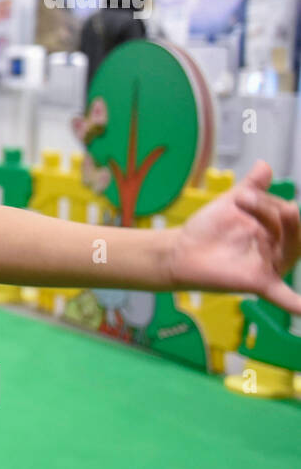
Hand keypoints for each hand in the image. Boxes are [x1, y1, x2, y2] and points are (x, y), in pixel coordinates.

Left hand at [167, 161, 300, 313]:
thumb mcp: (232, 203)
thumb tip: (264, 165)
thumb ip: (252, 186)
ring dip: (270, 221)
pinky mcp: (258, 283)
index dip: (268, 201)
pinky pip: (281, 296)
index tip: (244, 193)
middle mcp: (279, 249)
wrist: (180, 248)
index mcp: (275, 230)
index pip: (287, 213)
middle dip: (270, 209)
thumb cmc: (208, 228)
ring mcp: (271, 267)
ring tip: (247, 203)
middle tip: (246, 197)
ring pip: (289, 248)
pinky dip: (295, 304)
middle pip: (292, 229)